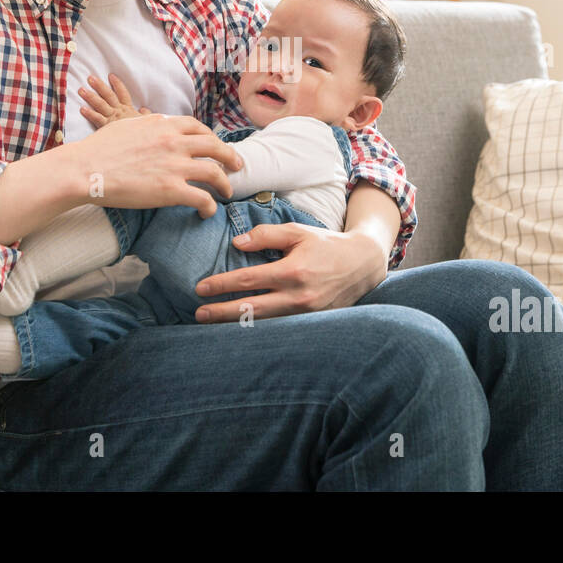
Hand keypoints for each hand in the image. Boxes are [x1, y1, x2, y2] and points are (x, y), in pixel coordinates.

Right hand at [63, 113, 243, 218]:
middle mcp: (175, 142)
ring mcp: (175, 166)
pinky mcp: (170, 191)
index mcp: (164, 125)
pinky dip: (210, 206)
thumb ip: (148, 122)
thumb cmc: (99, 148)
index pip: (199, 128)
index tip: (216, 147)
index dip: (212, 138)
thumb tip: (156, 121)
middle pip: (216, 147)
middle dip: (230, 157)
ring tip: (227, 192)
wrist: (85, 169)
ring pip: (215, 173)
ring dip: (225, 184)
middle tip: (236, 167)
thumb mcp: (128, 124)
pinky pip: (203, 198)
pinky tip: (207, 212)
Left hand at [78, 73, 152, 127]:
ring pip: (101, 105)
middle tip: (90, 78)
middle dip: (99, 86)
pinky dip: (90, 114)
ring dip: (91, 97)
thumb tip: (144, 108)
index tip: (111, 76)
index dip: (117, 84)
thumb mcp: (146, 122)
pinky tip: (82, 109)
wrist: (142, 141)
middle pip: (109, 95)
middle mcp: (119, 111)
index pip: (123, 93)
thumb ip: (145, 114)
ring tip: (81, 90)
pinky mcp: (107, 127)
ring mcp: (112, 119)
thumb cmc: (143, 133)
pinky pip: (97, 119)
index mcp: (128, 109)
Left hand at [190, 224, 387, 321]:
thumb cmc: (327, 245)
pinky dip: (258, 329)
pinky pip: (279, 328)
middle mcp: (298, 297)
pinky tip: (240, 328)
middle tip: (198, 313)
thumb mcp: (298, 232)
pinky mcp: (312, 323)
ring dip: (235, 324)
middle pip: (251, 309)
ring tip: (212, 324)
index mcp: (293, 271)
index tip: (200, 288)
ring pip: (263, 323)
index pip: (248, 280)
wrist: (363, 265)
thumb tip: (237, 243)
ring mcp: (306, 314)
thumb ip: (266, 235)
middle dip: (221, 313)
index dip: (222, 284)